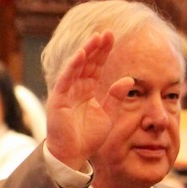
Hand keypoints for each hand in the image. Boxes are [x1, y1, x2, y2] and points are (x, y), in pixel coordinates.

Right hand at [45, 31, 132, 169]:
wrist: (73, 155)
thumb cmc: (88, 137)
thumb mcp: (109, 115)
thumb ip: (116, 97)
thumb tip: (128, 79)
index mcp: (87, 91)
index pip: (96, 67)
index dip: (103, 52)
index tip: (112, 36)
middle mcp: (75, 88)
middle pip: (87, 63)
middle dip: (96, 47)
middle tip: (107, 32)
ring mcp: (66, 93)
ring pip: (76, 67)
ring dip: (86, 52)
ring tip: (96, 38)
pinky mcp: (58, 100)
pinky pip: (66, 79)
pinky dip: (73, 66)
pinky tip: (82, 54)